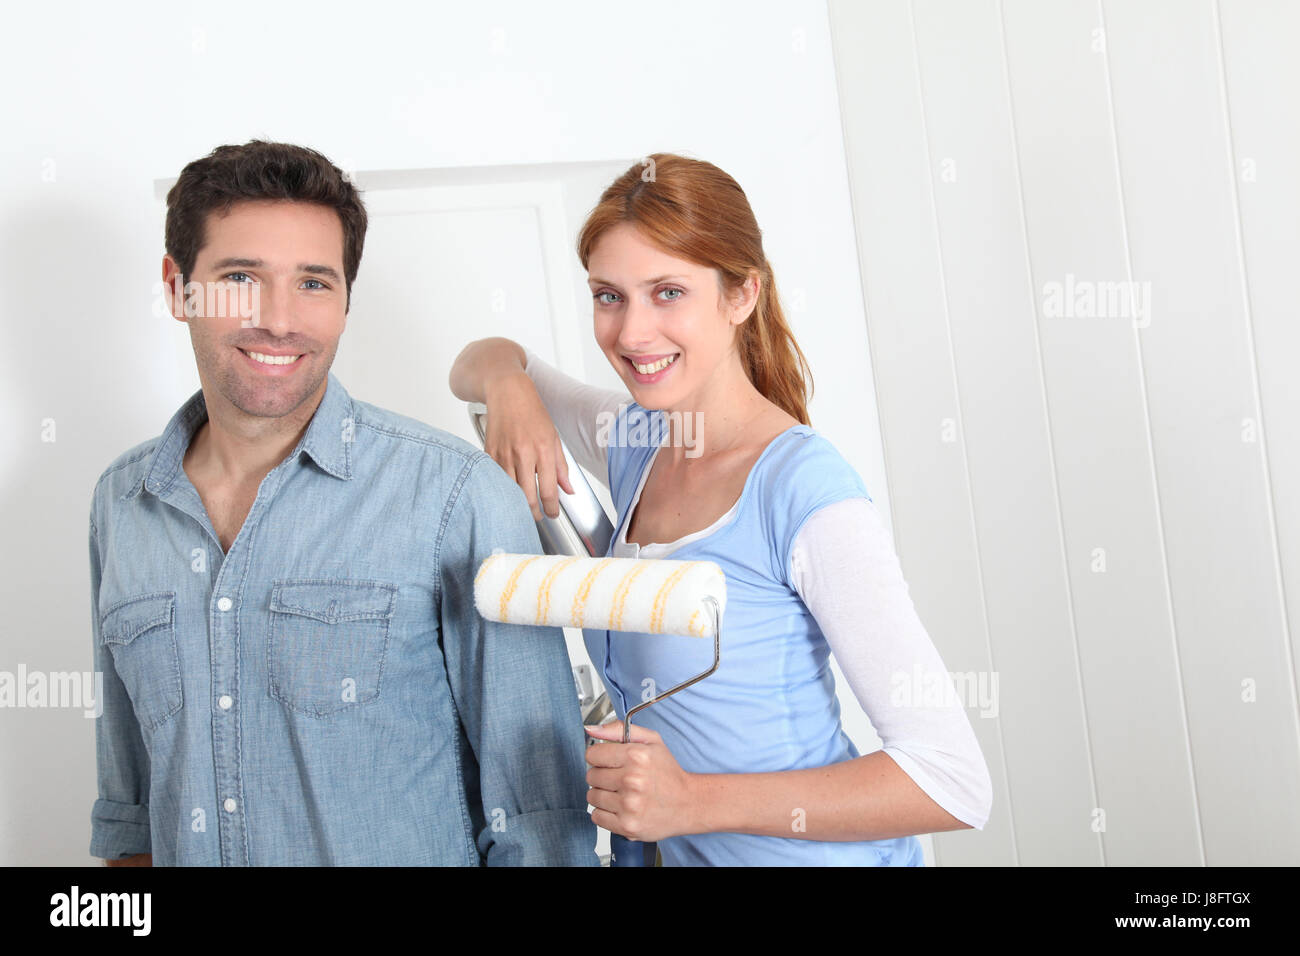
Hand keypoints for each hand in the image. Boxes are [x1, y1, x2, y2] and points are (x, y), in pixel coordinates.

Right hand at [482, 370, 573, 520]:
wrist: (507, 392)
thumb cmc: (532, 412)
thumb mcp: (554, 437)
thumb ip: (561, 466)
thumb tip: (568, 490)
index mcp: (543, 449)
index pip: (548, 490)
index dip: (551, 508)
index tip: (553, 514)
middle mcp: (523, 453)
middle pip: (527, 496)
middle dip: (533, 512)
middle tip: (537, 516)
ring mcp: (504, 454)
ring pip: (509, 491)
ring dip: (517, 504)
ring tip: (524, 507)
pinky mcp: (489, 453)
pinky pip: (496, 479)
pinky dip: (502, 489)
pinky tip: (508, 492)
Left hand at [584, 722, 699, 841]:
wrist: (688, 804)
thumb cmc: (668, 773)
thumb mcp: (651, 741)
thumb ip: (618, 730)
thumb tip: (591, 730)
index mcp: (636, 756)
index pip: (592, 755)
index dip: (600, 757)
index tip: (610, 762)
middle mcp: (632, 780)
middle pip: (591, 776)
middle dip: (602, 776)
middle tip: (620, 779)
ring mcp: (629, 805)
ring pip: (592, 797)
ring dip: (603, 795)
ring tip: (622, 794)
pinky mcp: (627, 826)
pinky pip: (597, 817)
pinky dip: (606, 813)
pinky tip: (621, 808)